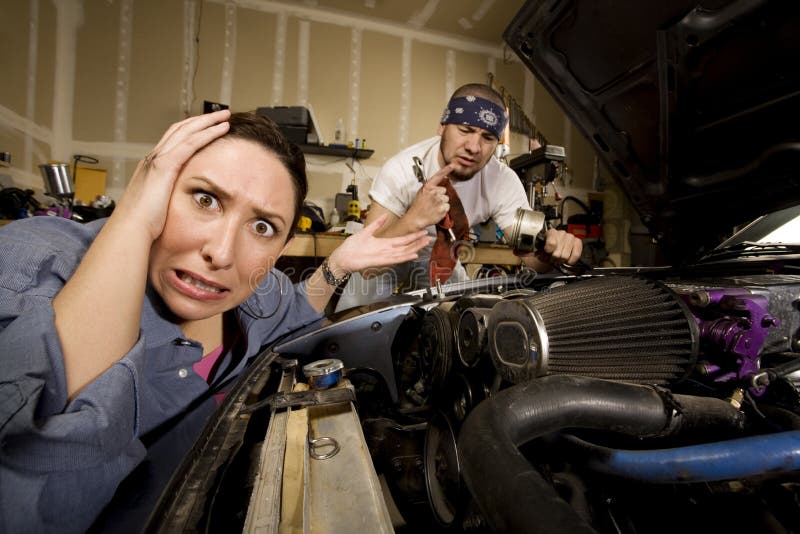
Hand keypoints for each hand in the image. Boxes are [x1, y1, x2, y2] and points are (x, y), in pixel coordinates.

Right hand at [116, 109, 230, 240]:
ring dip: (208, 122)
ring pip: (186, 131)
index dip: (191, 131)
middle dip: (201, 120)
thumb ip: (166, 201)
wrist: (129, 230)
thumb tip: (176, 208)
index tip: (207, 127)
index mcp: (151, 168)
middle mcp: (153, 158)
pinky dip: (207, 133)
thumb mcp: (157, 208)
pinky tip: (221, 129)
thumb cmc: (142, 226)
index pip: (173, 141)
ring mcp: (158, 160)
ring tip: (225, 116)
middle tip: (220, 114)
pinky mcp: (165, 166)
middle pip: (180, 129)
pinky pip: (190, 143)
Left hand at [327, 214, 430, 277]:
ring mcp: (385, 256)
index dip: (413, 236)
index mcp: (384, 243)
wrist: (343, 257)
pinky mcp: (381, 261)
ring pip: (404, 252)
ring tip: (425, 243)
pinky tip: (413, 254)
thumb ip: (376, 224)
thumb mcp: (366, 232)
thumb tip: (384, 216)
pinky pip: (395, 259)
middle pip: (406, 246)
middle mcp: (387, 250)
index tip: (423, 232)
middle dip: (418, 242)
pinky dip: (404, 257)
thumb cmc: (352, 247)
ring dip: (415, 248)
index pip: (402, 239)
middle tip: (430, 237)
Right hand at [405, 163, 455, 229]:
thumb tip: (439, 186)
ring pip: (446, 199)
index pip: (438, 176)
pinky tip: (436, 211)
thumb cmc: (418, 207)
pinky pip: (447, 207)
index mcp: (428, 187)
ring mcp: (439, 200)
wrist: (415, 219)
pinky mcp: (443, 208)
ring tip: (433, 207)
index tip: (453, 165)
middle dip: (440, 195)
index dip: (447, 169)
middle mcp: (434, 192)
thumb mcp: (421, 193)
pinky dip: (443, 210)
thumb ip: (430, 188)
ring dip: (442, 203)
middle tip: (432, 202)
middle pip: (444, 191)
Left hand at [536, 228, 582, 266]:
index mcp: (551, 233)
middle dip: (554, 259)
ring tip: (559, 259)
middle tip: (553, 258)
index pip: (551, 244)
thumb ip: (543, 253)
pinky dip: (570, 260)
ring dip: (561, 261)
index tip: (548, 253)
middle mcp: (561, 233)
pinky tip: (567, 260)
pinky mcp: (578, 242)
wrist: (554, 251)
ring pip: (565, 256)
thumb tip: (549, 256)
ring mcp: (570, 237)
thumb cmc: (548, 251)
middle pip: (557, 253)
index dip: (549, 252)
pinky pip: (576, 255)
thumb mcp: (541, 251)